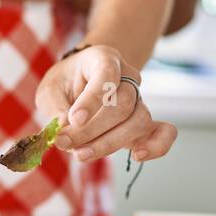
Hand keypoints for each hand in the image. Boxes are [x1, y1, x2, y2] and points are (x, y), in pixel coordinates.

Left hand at [35, 46, 176, 163]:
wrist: (80, 83)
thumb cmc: (64, 84)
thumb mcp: (49, 90)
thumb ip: (56, 108)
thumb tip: (66, 130)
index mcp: (104, 59)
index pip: (107, 75)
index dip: (92, 100)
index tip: (74, 120)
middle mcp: (128, 77)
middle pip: (123, 104)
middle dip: (92, 129)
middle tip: (65, 142)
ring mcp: (139, 99)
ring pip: (138, 121)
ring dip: (110, 143)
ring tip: (81, 154)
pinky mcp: (145, 121)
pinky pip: (165, 132)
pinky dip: (157, 146)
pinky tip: (137, 156)